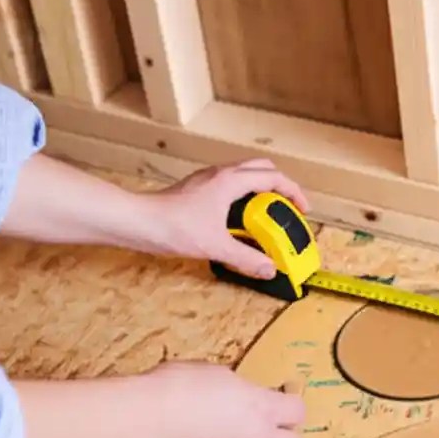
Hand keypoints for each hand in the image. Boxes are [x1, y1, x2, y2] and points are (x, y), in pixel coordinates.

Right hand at [136, 361, 305, 437]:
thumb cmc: (173, 390)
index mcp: (262, 407)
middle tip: (265, 431)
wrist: (142, 422)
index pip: (298, 411)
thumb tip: (247, 396)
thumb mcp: (217, 374)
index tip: (277, 405)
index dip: (287, 407)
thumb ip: (243, 390)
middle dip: (282, 437)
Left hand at [150, 159, 309, 278]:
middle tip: (285, 208)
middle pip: (261, 168)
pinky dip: (242, 195)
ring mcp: (207, 178)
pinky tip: (237, 218)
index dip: (293, 192)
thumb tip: (270, 269)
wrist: (136, 221)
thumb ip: (247, 258)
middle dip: (279, 186)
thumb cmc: (173, 227)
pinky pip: (229, 183)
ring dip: (260, 189)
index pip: (274, 178)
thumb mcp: (216, 246)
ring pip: (244, 173)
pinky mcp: (196, 187)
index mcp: (231, 181)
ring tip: (264, 215)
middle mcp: (221, 173)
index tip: (302, 210)